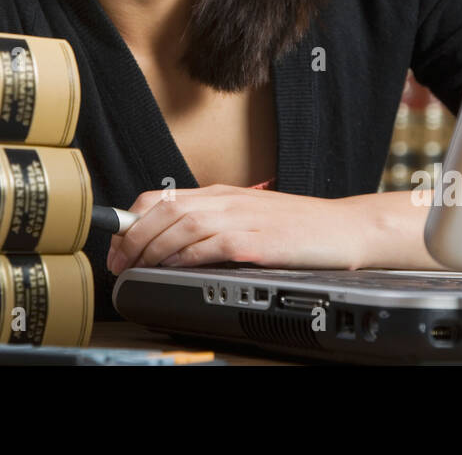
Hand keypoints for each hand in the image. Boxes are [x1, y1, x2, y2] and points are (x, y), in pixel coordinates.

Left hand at [105, 184, 365, 273]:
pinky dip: (187, 256)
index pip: (161, 197)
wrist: (344, 229)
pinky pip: (212, 244)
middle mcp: (227, 200)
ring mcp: (242, 218)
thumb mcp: (247, 216)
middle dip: (133, 238)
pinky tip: (176, 268)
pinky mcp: (257, 240)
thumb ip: (212, 224)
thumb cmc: (298, 228)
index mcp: (221, 193)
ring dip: (153, 248)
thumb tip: (169, 243)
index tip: (117, 246)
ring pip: (182, 225)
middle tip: (118, 264)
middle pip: (164, 211)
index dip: (131, 221)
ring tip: (138, 268)